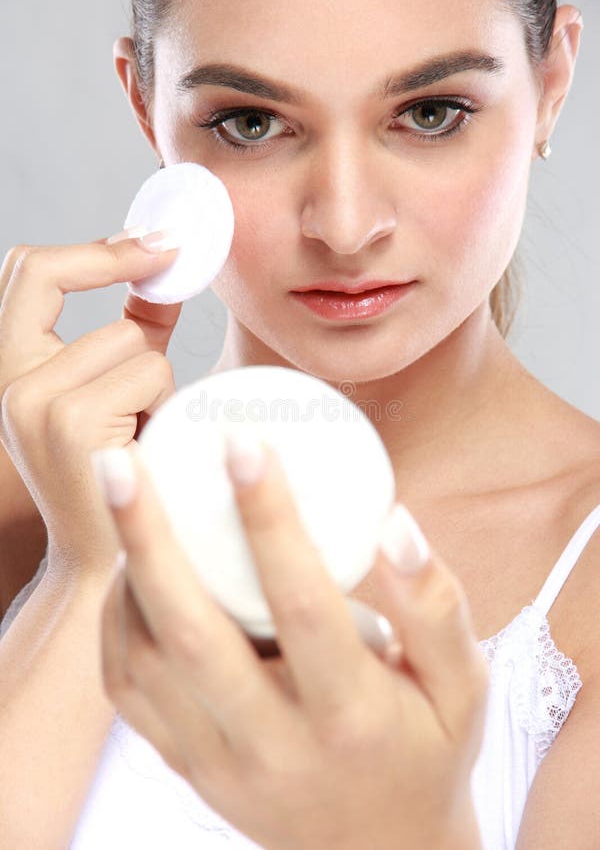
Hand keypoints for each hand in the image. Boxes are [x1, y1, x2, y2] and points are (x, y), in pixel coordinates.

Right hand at [0, 233, 181, 576]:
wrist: (107, 560)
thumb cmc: (117, 470)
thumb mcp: (112, 389)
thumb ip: (131, 330)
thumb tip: (161, 275)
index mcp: (8, 367)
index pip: (28, 270)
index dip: (92, 245)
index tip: (152, 241)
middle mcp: (6, 379)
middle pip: (52, 275)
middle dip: (117, 268)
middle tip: (171, 256)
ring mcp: (33, 400)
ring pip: (129, 338)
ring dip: (155, 374)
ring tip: (144, 423)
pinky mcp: (72, 422)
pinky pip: (148, 372)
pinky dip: (164, 402)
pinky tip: (147, 442)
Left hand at [97, 438, 487, 849]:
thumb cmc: (427, 750)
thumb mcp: (462, 685)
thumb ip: (437, 605)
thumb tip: (394, 521)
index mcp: (351, 715)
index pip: (303, 606)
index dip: (270, 519)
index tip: (243, 441)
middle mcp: (274, 744)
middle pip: (191, 634)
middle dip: (148, 536)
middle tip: (124, 459)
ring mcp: (218, 762)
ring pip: (145, 663)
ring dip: (124, 571)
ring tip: (122, 495)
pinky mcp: (187, 767)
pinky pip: (129, 692)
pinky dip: (116, 622)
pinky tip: (128, 567)